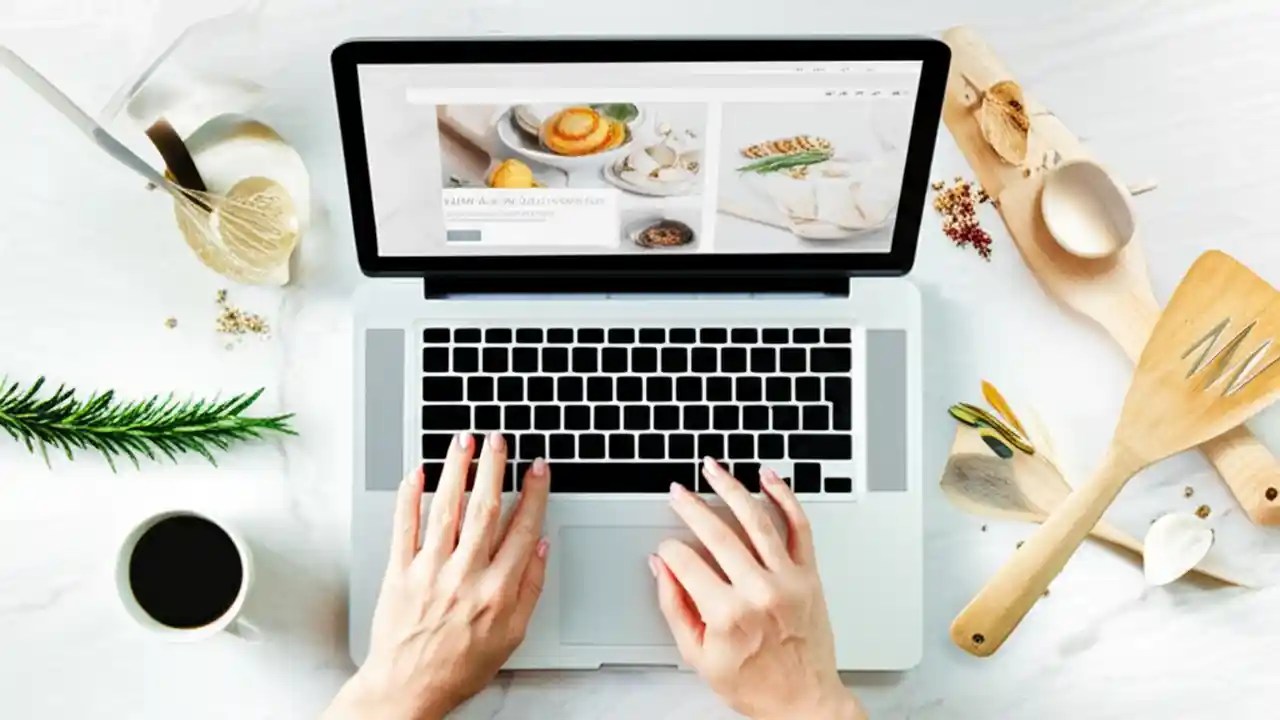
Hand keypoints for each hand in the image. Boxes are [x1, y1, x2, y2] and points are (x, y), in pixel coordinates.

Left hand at [324, 433, 550, 719]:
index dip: (533, 494)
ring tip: (463, 441)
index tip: (538, 469)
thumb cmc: (459, 667)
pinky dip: (410, 498)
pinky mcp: (399, 573)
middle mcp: (465, 575)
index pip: (522, 528)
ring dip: (456, 470)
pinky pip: (404, 527)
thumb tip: (539, 546)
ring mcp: (430, 571)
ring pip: (446, 509)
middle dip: (494, 468)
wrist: (408, 688)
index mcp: (498, 590)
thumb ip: (530, 588)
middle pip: (484, 509)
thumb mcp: (512, 635)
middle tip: (499, 439)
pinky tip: (416, 473)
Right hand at [652, 459, 865, 719]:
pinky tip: (768, 478)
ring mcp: (787, 580)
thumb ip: (674, 607)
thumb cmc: (754, 684)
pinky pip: (799, 527)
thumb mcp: (698, 657)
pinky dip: (785, 498)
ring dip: (732, 488)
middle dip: (691, 507)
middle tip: (678, 491)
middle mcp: (758, 592)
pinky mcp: (809, 575)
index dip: (669, 550)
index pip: (686, 562)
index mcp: (726, 614)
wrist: (804, 702)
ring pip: (756, 520)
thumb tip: (661, 567)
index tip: (665, 547)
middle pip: (717, 533)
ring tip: (714, 469)